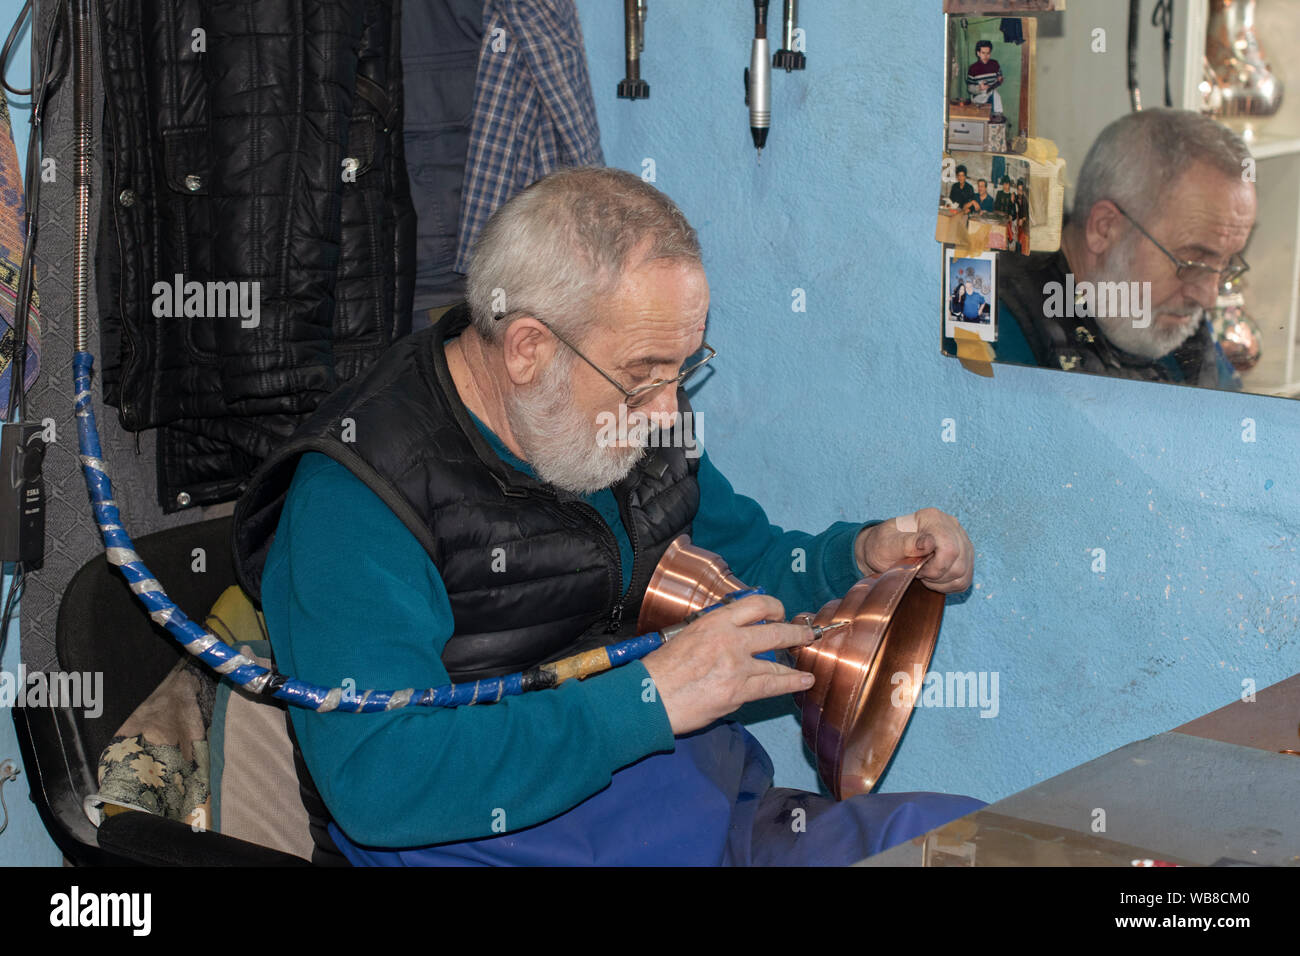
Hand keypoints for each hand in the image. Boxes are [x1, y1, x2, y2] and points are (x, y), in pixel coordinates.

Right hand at [640, 594, 816, 735]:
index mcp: (714, 621)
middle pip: (775, 631)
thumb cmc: (659, 669)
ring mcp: (737, 666)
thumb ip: (712, 634)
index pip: (755, 604)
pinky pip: (772, 686)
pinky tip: (803, 681)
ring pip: (777, 662)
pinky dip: (792, 683)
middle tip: (806, 634)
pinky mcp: (738, 691)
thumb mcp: (684, 636)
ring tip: (806, 663)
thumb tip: (731, 637)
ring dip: (795, 663)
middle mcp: (730, 639)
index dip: (774, 607)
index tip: (779, 612)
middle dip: (796, 632)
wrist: (649, 697)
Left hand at [854, 508, 972, 592]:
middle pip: (959, 563)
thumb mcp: (887, 545)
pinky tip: (932, 579)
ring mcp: (961, 540)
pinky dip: (948, 585)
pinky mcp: (964, 556)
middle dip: (936, 575)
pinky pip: (965, 580)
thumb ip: (906, 543)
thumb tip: (929, 543)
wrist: (883, 551)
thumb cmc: (882, 546)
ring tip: (923, 574)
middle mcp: (951, 525)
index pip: (949, 548)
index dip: (934, 567)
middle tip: (917, 571)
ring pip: (963, 573)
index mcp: (932, 518)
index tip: (915, 567)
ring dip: (941, 581)